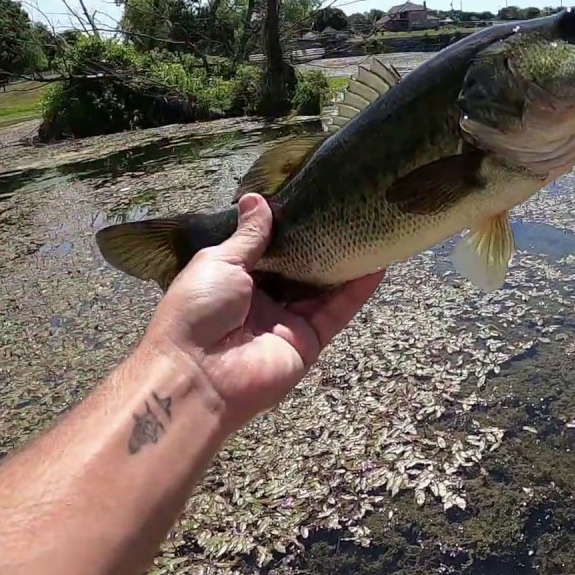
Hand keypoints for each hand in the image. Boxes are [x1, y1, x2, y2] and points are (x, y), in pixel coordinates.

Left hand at [140, 193, 383, 429]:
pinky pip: (336, 313)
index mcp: (236, 279)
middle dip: (321, 245)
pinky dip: (356, 293)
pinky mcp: (308, 342)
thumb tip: (256, 198)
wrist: (199, 376)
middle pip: (300, 269)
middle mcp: (263, 300)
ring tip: (370, 234)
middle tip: (348, 213)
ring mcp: (287, 322)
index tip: (312, 201)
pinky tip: (376, 267)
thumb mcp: (219, 263)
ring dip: (344, 266)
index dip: (289, 228)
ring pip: (323, 290)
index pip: (270, 250)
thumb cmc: (198, 312)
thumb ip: (248, 236)